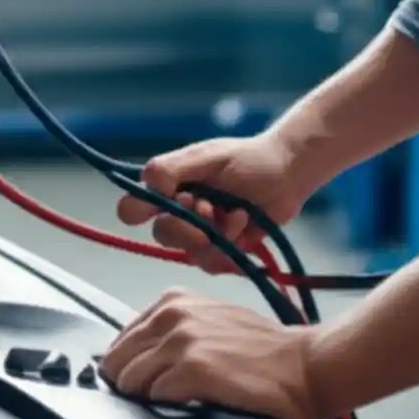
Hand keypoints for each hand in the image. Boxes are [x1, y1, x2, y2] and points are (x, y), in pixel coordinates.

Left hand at [100, 288, 320, 418]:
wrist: (304, 365)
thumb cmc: (261, 349)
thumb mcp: (209, 321)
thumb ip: (172, 331)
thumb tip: (136, 359)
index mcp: (172, 300)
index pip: (122, 340)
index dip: (128, 366)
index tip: (142, 381)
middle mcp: (172, 315)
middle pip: (117, 361)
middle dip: (130, 384)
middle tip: (154, 398)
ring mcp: (181, 341)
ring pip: (131, 382)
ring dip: (147, 399)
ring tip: (175, 401)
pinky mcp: (193, 370)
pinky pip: (155, 398)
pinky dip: (167, 408)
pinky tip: (190, 405)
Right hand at [117, 132, 313, 272]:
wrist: (288, 174)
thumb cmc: (247, 159)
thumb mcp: (208, 156)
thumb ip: (174, 168)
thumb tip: (148, 185)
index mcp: (166, 190)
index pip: (131, 209)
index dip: (138, 212)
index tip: (169, 200)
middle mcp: (178, 215)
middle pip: (161, 235)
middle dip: (186, 226)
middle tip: (208, 207)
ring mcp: (200, 236)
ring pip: (189, 252)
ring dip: (214, 233)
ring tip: (236, 212)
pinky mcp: (222, 251)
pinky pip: (213, 262)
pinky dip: (230, 242)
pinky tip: (243, 222)